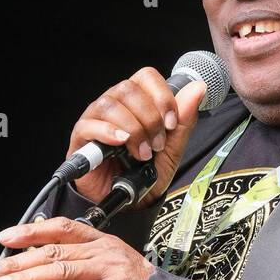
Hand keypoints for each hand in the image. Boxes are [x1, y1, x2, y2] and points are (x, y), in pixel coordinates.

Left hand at [0, 217, 154, 279]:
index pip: (61, 228)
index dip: (30, 231)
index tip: (5, 238)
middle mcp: (102, 252)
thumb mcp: (106, 265)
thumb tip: (39, 266)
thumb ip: (77, 262)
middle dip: (16, 262)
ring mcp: (108, 271)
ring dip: (25, 279)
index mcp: (100, 241)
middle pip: (52, 252)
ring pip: (59, 271)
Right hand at [68, 68, 206, 204]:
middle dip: (149, 119)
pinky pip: (90, 124)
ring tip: (141, 153)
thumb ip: (184, 119)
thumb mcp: (173, 148)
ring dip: (133, 129)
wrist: (130, 203)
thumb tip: (198, 88)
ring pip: (111, 105)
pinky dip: (108, 132)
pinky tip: (121, 143)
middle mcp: (115, 103)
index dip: (161, 96)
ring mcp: (96, 118)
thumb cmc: (147, 172)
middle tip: (157, 146)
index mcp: (137, 100)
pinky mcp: (81, 137)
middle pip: (128, 89)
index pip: (146, 76)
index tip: (171, 124)